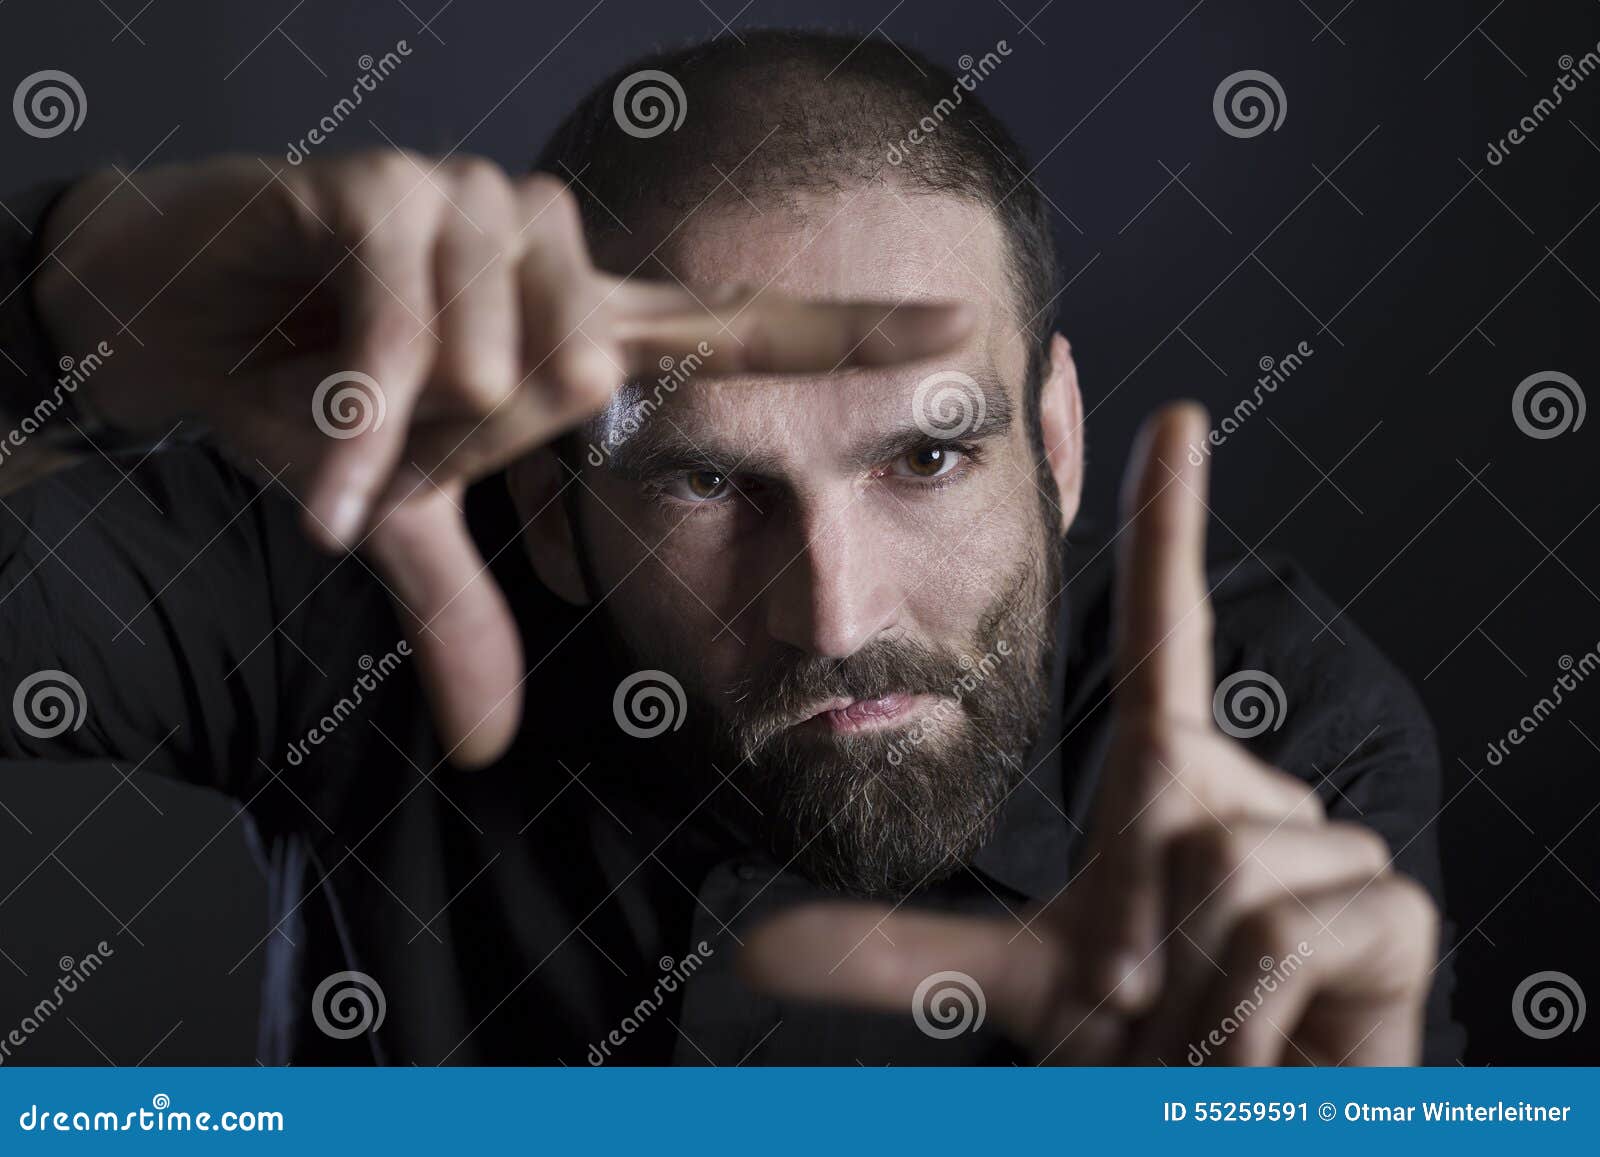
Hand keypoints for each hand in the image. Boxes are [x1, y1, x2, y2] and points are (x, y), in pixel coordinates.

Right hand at [33, 151, 971, 764]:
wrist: (181, 327)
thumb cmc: (319, 406)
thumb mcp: (403, 518)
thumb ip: (464, 610)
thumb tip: (482, 745)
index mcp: (582, 326)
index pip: (746, 326)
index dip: (857, 329)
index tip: (967, 326)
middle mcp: (550, 255)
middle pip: (591, 363)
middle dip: (492, 434)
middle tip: (410, 438)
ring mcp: (467, 207)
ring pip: (504, 351)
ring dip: (413, 426)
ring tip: (354, 423)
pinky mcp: (378, 189)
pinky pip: (406, 331)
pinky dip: (357, 421)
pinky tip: (319, 463)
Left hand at [739, 402, 1438, 1064]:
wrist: (1235, 1119)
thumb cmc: (1143, 1029)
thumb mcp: (1015, 980)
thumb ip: (894, 955)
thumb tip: (751, 948)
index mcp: (1165, 783)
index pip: (1166, 634)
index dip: (1168, 523)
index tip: (1173, 416)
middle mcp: (1249, 789)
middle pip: (1162, 787)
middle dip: (1132, 920)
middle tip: (1145, 994)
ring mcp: (1328, 844)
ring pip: (1221, 862)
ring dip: (1186, 981)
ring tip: (1206, 1020)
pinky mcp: (1387, 907)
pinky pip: (1285, 928)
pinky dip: (1248, 1014)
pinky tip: (1270, 1042)